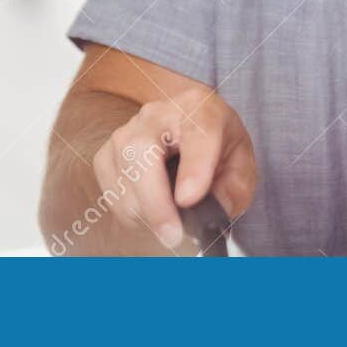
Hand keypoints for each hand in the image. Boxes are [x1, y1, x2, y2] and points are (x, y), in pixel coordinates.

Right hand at [93, 86, 256, 250]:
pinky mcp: (106, 154)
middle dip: (155, 201)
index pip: (197, 134)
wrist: (186, 125)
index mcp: (199, 109)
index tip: (189, 200)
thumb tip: (212, 212)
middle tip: (173, 237)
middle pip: (142, 151)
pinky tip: (152, 214)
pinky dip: (131, 214)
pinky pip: (111, 193)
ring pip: (124, 177)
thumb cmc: (215, 145)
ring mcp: (126, 131)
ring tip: (171, 224)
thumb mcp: (240, 163)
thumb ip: (233, 189)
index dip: (193, 168)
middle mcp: (157, 114)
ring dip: (146, 214)